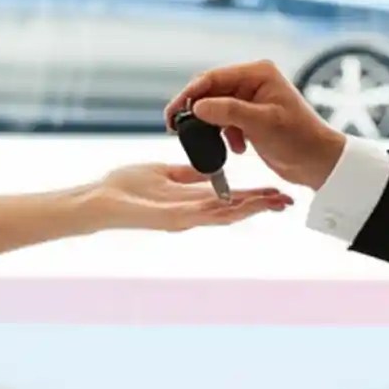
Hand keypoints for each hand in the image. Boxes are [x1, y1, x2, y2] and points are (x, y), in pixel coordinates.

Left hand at [91, 162, 292, 231]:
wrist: (100, 199)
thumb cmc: (125, 187)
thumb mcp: (164, 172)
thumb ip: (188, 173)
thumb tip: (209, 170)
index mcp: (193, 198)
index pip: (231, 197)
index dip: (255, 195)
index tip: (278, 191)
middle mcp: (193, 211)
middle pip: (235, 209)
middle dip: (262, 205)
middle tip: (288, 200)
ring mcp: (184, 217)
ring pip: (225, 215)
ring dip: (251, 209)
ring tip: (274, 203)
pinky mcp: (171, 219)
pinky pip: (203, 215)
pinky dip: (224, 212)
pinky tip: (241, 207)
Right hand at [164, 60, 345, 189]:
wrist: (319, 163)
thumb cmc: (300, 139)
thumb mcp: (262, 123)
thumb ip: (229, 111)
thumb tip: (198, 106)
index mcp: (259, 73)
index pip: (214, 77)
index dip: (191, 94)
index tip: (175, 111)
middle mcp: (254, 81)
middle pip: (212, 90)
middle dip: (197, 110)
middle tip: (177, 127)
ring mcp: (252, 99)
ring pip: (216, 107)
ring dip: (212, 125)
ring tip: (209, 142)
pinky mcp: (251, 117)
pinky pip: (226, 121)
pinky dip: (225, 135)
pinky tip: (236, 148)